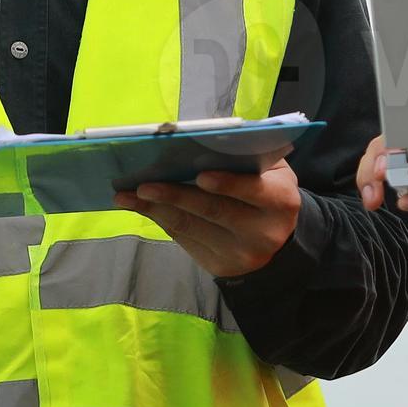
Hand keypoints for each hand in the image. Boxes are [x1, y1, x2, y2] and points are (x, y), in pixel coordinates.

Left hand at [115, 154, 298, 279]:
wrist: (276, 237)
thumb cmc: (265, 188)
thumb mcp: (270, 169)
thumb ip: (247, 154)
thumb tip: (202, 140)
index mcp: (280, 200)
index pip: (253, 190)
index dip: (228, 183)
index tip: (201, 175)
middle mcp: (263, 232)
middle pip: (214, 211)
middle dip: (176, 196)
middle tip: (144, 185)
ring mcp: (240, 254)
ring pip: (192, 228)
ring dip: (156, 210)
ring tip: (127, 196)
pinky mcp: (219, 266)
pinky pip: (184, 240)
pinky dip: (160, 220)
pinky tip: (141, 207)